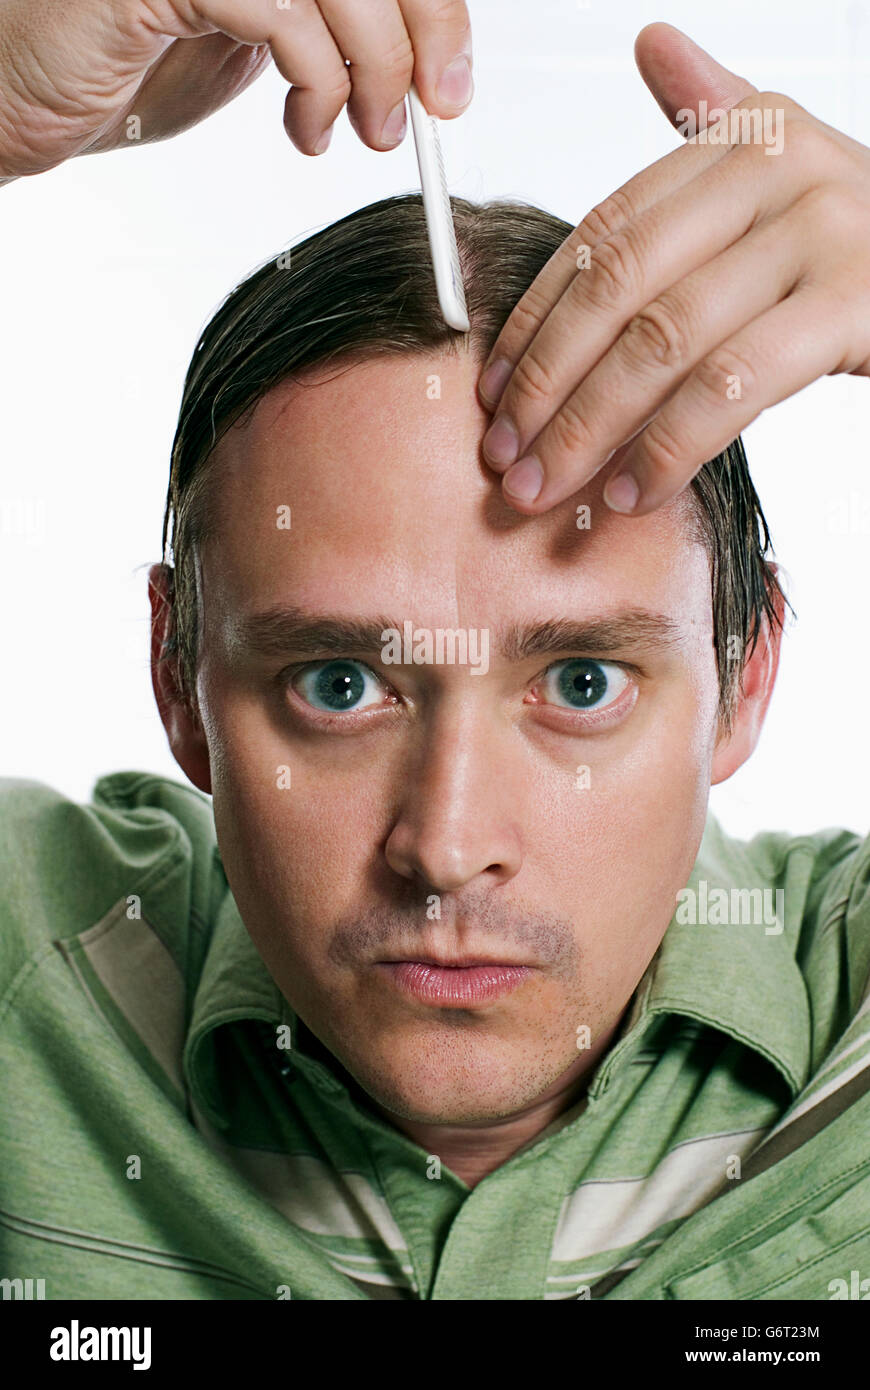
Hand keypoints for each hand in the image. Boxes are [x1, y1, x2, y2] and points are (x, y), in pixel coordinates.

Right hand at [0, 0, 472, 177]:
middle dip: (425, 29)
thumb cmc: (127, 70)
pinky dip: (318, 77)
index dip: (433, 6)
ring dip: (375, 65)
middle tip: (431, 109)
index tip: (452, 81)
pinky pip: (284, 9)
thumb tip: (420, 65)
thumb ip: (324, 32)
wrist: (24, 98)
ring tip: (362, 130)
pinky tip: (305, 124)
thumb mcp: (255, 43)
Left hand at [477, 22, 869, 516]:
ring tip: (547, 485)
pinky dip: (667, 450)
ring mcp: (820, 234)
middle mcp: (780, 172)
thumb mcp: (792, 178)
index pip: (607, 232)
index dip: (538, 317)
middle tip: (505, 455)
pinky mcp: (852, 305)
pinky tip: (631, 492)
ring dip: (589, 429)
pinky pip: (728, 387)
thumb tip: (652, 46)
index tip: (496, 388)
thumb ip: (717, 123)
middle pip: (620, 287)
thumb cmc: (865, 246)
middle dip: (548, 383)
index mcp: (749, 138)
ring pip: (662, 342)